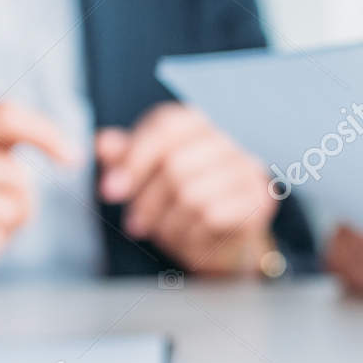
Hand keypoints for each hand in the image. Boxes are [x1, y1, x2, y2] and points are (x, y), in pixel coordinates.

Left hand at [95, 103, 277, 274]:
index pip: (167, 127)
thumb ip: (126, 157)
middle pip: (175, 164)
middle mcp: (230, 137)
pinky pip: (212, 217)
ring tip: (164, 232)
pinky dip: (191, 235)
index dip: (134, 159)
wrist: (224, 240)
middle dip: (146, 201)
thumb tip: (102, 143)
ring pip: (191, 194)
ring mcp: (249, 168)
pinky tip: (191, 238)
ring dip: (168, 223)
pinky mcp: (260, 200)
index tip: (110, 191)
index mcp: (200, 121)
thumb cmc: (183, 202)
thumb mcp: (148, 178)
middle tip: (135, 224)